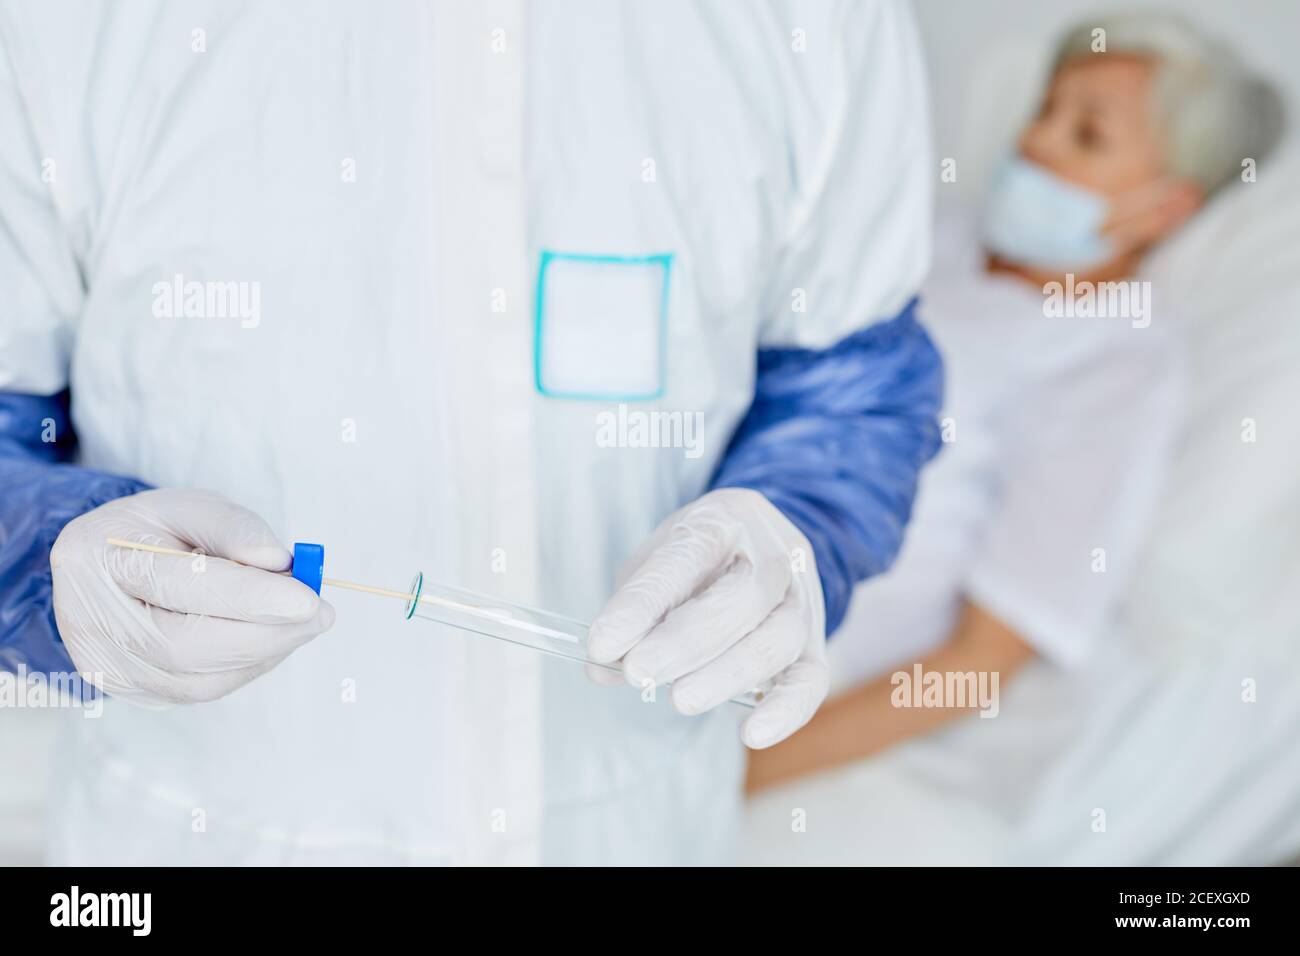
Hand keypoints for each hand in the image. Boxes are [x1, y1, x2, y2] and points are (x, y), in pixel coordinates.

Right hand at [51, 488, 333, 704]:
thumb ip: (233, 527)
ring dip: (265, 652)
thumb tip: (279, 561)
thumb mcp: (189, 507)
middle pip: (186, 646)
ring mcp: (106, 666)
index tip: (308, 598)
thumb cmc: (154, 532)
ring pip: (198, 679)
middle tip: (321, 614)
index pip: (179, 586)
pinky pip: (202, 690)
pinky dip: (248, 666)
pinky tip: (272, 639)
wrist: (108, 569)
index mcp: (95, 558)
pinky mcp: (131, 691)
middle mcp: (89, 621)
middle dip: (266, 633)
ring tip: (302, 622)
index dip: (249, 597)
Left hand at [587, 488, 827, 748]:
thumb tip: (601, 666)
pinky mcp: (815, 641)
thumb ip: (632, 609)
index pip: (685, 558)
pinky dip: (785, 710)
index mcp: (725, 519)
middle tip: (637, 672)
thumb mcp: (656, 562)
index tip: (601, 643)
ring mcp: (803, 597)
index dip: (641, 605)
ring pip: (778, 639)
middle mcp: (774, 552)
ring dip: (726, 676)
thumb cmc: (697, 558)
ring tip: (679, 699)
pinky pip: (812, 679)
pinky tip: (750, 732)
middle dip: (684, 642)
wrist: (760, 544)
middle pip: (743, 597)